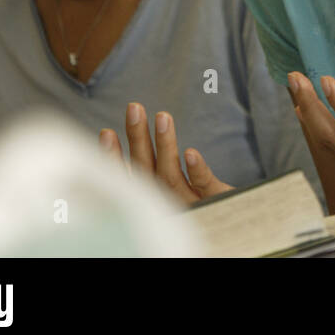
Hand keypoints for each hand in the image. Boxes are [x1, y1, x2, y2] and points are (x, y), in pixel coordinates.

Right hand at [98, 102, 233, 205]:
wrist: (228, 227)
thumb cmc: (194, 205)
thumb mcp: (168, 189)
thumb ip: (148, 171)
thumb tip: (122, 141)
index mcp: (152, 198)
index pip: (128, 177)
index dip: (114, 157)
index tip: (106, 132)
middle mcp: (165, 202)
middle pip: (147, 170)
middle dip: (138, 139)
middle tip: (134, 108)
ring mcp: (190, 203)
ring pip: (172, 175)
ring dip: (165, 145)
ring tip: (163, 117)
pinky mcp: (216, 200)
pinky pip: (205, 185)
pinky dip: (197, 170)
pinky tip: (191, 153)